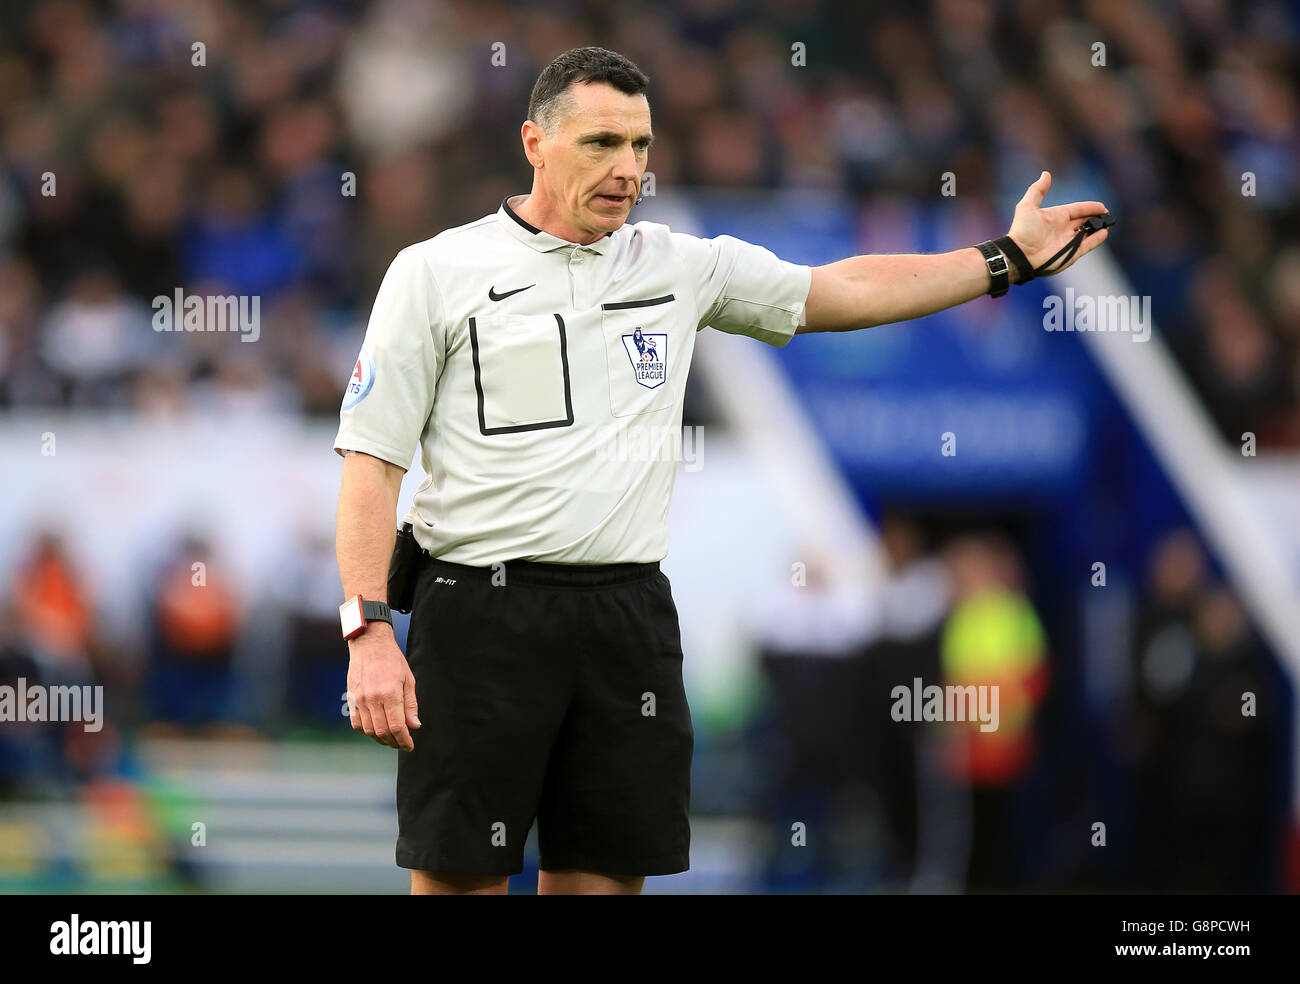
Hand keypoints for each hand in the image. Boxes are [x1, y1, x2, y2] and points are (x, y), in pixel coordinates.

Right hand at [346, 625, 419, 750]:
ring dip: (380, 739)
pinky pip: (357, 723)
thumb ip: (410, 705)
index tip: (409, 745)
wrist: (369, 644)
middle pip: (383, 732)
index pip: (397, 726)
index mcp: (390, 693)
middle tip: (402, 744)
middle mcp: (373, 698)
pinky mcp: (351, 699)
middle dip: (394, 742)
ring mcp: (360, 699)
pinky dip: (367, 731)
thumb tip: (415, 726)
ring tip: (390, 739)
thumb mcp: (408, 679)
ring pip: (369, 730)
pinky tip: (376, 730)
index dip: (404, 740)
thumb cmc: (392, 660)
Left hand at [1006, 171, 1109, 280]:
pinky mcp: (1071, 253)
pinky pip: (1087, 245)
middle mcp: (1064, 228)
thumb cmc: (1022, 231)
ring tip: (1107, 223)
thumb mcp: (1027, 206)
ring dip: (1098, 228)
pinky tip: (1104, 233)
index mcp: (1056, 216)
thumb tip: (1046, 174)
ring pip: (1088, 232)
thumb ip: (1037, 190)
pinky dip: (1096, 239)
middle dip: (1096, 218)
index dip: (1090, 208)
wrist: (1019, 254)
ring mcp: (1068, 241)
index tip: (1102, 207)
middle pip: (1084, 221)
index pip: (1078, 209)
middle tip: (1107, 215)